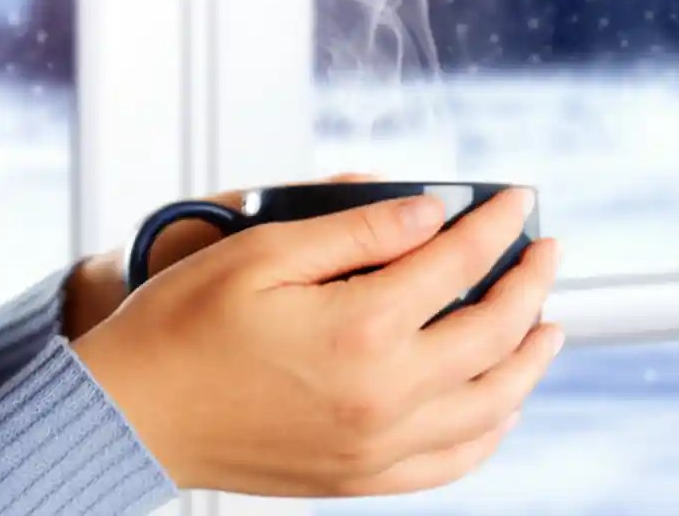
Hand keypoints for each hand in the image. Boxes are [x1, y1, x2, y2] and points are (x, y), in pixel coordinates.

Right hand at [71, 188, 561, 496]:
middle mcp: (383, 394)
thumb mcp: (263, 252)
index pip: (459, 263)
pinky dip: (491, 428)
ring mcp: (377, 445)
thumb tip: (431, 211)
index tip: (519, 199)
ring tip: (547, 326)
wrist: (131, 415)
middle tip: (546, 252)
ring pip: (491, 404)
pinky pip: (453, 461)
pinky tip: (499, 402)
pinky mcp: (361, 478)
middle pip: (494, 334)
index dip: (498, 224)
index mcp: (360, 328)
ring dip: (530, 360)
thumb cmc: (182, 329)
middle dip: (531, 285)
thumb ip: (358, 230)